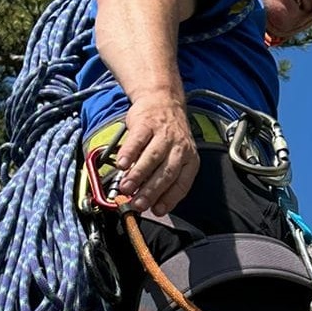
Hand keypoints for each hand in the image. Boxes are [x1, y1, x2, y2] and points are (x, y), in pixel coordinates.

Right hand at [113, 93, 199, 216]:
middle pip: (166, 174)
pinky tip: (121, 165)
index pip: (181, 184)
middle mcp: (180, 148)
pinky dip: (129, 153)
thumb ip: (162, 177)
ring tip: (126, 189)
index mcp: (190, 160)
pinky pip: (138, 141)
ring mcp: (164, 135)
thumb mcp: (173, 156)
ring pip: (152, 158)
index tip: (156, 210)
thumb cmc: (167, 135)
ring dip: (138, 175)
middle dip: (150, 192)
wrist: (162, 100)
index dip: (169, 199)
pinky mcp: (147, 124)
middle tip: (137, 204)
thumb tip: (147, 201)